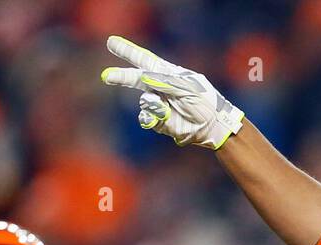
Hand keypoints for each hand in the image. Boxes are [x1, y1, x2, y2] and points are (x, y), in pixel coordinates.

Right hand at [101, 36, 243, 149]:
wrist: (214, 125)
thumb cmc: (204, 101)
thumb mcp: (187, 86)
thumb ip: (165, 81)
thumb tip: (144, 77)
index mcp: (168, 74)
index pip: (144, 60)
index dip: (128, 51)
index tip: (112, 43)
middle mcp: (160, 88)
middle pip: (135, 79)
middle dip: (121, 77)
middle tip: (106, 76)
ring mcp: (159, 105)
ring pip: (143, 102)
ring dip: (152, 104)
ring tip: (166, 108)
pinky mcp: (160, 122)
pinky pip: (147, 118)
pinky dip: (152, 117)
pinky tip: (162, 115)